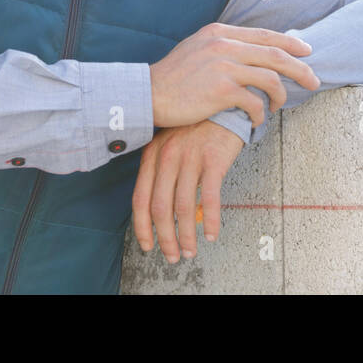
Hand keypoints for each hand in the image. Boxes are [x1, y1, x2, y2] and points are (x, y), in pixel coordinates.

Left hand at [132, 119, 244, 263]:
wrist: (222, 105)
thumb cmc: (196, 129)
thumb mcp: (169, 144)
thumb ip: (160, 171)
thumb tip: (156, 208)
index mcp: (152, 155)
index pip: (140, 199)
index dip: (142, 227)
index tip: (147, 245)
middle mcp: (167, 157)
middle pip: (160, 208)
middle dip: (165, 238)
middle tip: (172, 256)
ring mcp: (190, 158)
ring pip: (183, 207)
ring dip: (186, 235)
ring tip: (190, 251)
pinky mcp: (213, 160)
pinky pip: (210, 198)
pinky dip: (210, 221)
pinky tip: (211, 235)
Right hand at [149, 22, 317, 128]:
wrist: (149, 93)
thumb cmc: (173, 76)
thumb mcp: (197, 48)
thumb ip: (223, 45)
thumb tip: (249, 51)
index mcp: (220, 32)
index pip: (265, 35)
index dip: (290, 42)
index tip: (307, 51)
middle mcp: (224, 45)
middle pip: (276, 54)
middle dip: (301, 69)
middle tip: (314, 81)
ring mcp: (224, 67)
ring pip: (271, 79)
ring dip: (281, 96)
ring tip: (279, 106)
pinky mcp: (221, 91)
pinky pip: (254, 103)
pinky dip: (260, 114)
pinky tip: (256, 121)